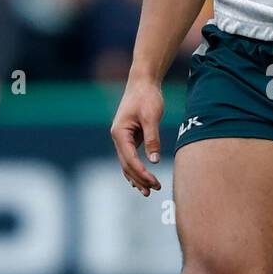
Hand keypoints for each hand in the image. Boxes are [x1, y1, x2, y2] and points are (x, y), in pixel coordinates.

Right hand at [110, 76, 163, 194]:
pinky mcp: (129, 136)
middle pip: (126, 165)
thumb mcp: (152, 117)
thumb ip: (152, 139)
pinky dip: (135, 168)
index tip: (154, 182)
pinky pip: (130, 157)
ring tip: (148, 191)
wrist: (143, 82)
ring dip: (136, 177)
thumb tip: (154, 160)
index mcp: (120, 133)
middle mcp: (118, 137)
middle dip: (140, 179)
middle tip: (155, 190)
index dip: (142, 173)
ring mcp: (122, 138)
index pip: (130, 159)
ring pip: (127, 163)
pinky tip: (140, 180)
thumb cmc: (147, 97)